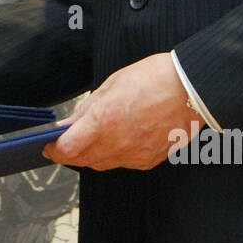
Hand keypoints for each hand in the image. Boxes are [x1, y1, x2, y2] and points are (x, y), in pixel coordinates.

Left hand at [44, 52, 199, 170]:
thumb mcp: (112, 85)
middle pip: (81, 160)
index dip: (54, 148)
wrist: (193, 89)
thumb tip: (68, 125)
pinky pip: (123, 163)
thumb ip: (87, 109)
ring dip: (91, 154)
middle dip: (70, 152)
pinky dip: (115, 155)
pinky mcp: (149, 160)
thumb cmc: (155, 79)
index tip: (49, 144)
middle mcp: (117, 143)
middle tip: (67, 141)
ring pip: (102, 164)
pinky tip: (119, 139)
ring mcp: (134, 155)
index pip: (67, 148)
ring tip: (94, 137)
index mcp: (104, 121)